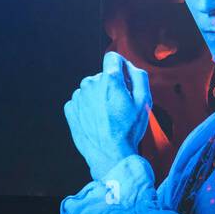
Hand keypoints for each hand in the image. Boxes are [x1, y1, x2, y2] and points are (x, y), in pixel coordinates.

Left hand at [65, 51, 152, 180]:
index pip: (113, 58)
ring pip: (91, 89)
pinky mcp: (70, 109)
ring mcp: (78, 97)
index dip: (121, 67)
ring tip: (108, 117)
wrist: (110, 155)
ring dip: (98, 98)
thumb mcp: (144, 101)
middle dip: (111, 87)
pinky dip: (88, 108)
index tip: (124, 80)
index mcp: (109, 80)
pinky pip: (80, 102)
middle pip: (102, 76)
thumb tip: (129, 66)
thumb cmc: (128, 130)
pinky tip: (97, 121)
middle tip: (119, 107)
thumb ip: (139, 76)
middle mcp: (90, 84)